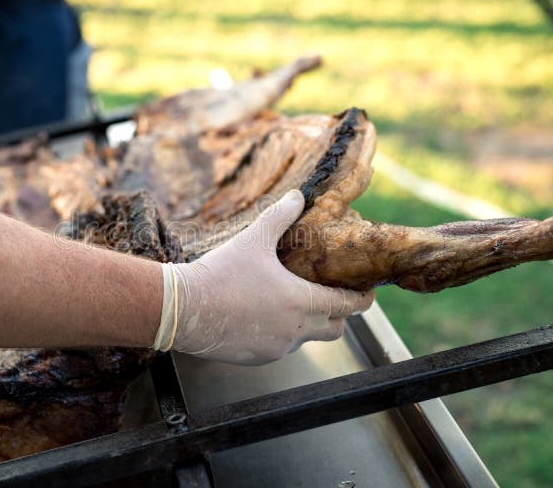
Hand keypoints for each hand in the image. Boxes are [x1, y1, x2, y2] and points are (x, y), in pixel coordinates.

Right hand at [154, 189, 374, 364]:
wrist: (184, 308)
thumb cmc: (221, 273)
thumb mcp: (254, 239)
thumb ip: (280, 216)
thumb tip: (298, 196)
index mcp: (302, 301)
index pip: (349, 305)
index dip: (363, 298)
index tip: (368, 292)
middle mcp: (296, 330)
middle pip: (336, 328)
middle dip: (339, 314)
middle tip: (332, 296)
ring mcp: (277, 347)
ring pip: (307, 339)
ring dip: (309, 323)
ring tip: (294, 302)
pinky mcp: (258, 358)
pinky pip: (281, 347)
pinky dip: (282, 334)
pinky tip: (264, 316)